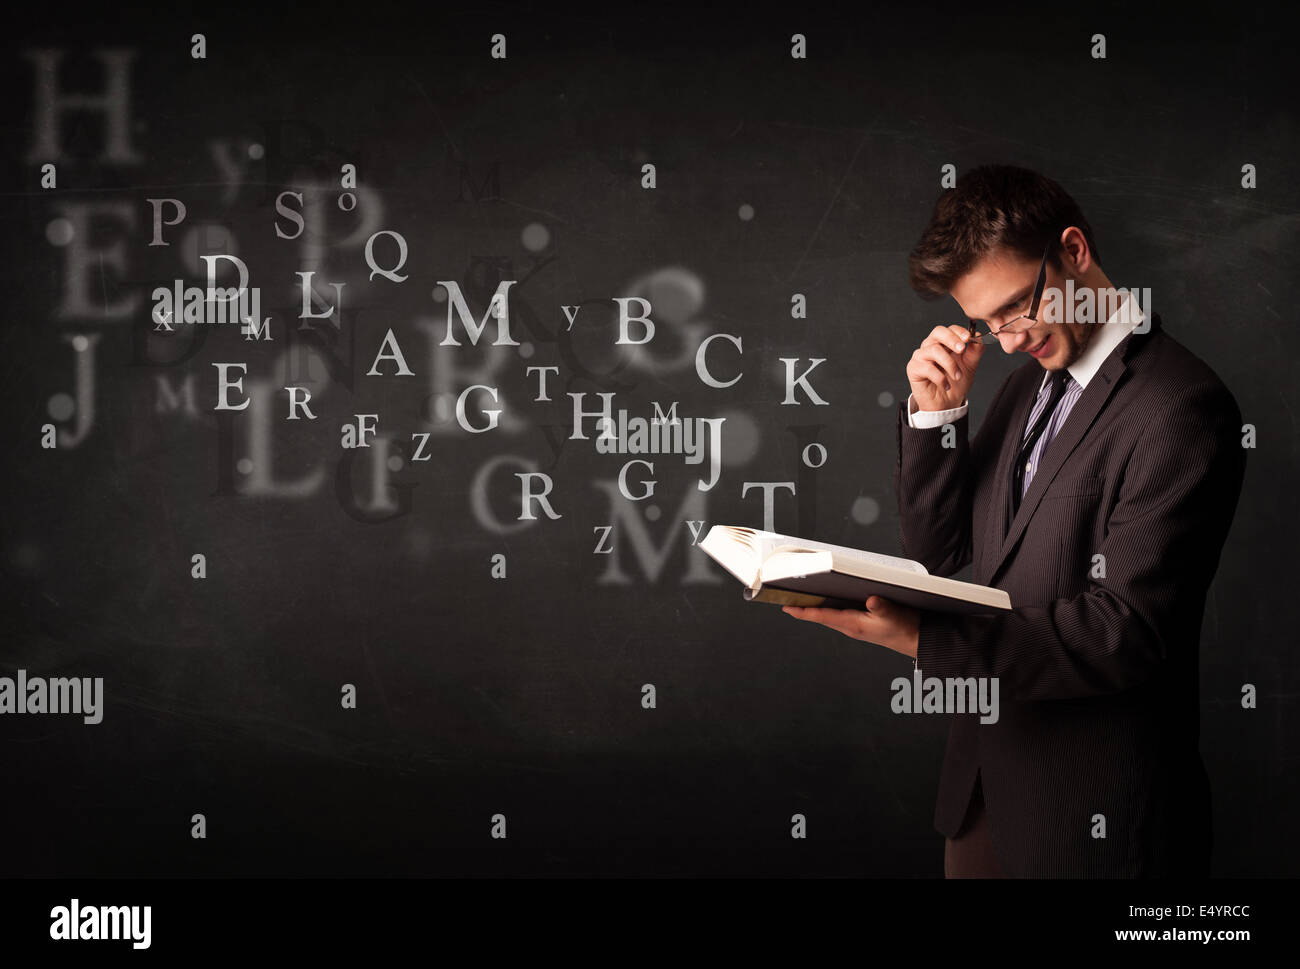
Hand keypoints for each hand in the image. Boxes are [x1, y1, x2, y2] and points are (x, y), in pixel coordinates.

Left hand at [783, 595, 920, 658]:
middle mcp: (850, 626)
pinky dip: (828, 606)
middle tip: (785, 598)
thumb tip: (871, 600)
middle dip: (803, 608)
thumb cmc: (905, 629)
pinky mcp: (860, 621)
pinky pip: (838, 613)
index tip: (787, 608)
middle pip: (821, 615)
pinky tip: (825, 596)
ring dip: (814, 606)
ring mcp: (854, 624)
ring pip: (828, 614)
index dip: (804, 612)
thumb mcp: (895, 616)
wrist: (916, 639)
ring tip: (798, 596)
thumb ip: (882, 607)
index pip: (823, 617)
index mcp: (854, 625)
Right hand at [907, 325, 984, 411]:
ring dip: (949, 364)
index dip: (958, 331)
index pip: (949, 329)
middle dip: (951, 339)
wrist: (946, 404)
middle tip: (962, 349)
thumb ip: (975, 351)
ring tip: (957, 376)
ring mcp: (921, 357)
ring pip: (934, 350)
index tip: (968, 338)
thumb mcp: (970, 366)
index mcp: (944, 344)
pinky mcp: (913, 369)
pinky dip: (940, 378)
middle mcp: (931, 347)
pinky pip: (927, 368)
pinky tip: (946, 385)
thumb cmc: (955, 384)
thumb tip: (979, 337)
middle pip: (938, 332)